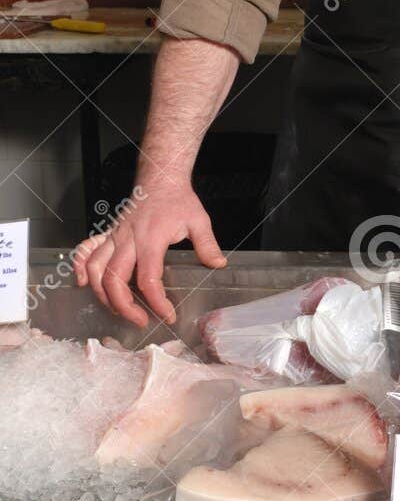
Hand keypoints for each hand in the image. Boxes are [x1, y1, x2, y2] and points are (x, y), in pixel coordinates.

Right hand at [72, 180, 227, 326]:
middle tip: (141, 321)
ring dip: (102, 295)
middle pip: (115, 280)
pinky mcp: (108, 234)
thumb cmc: (178, 200)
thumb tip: (218, 264)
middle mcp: (127, 239)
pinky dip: (80, 268)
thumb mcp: (198, 220)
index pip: (148, 278)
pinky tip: (83, 284)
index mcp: (151, 239)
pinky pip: (85, 251)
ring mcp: (114, 236)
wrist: (159, 179)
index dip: (157, 302)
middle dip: (125, 306)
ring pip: (96, 270)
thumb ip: (207, 244)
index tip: (168, 316)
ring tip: (119, 309)